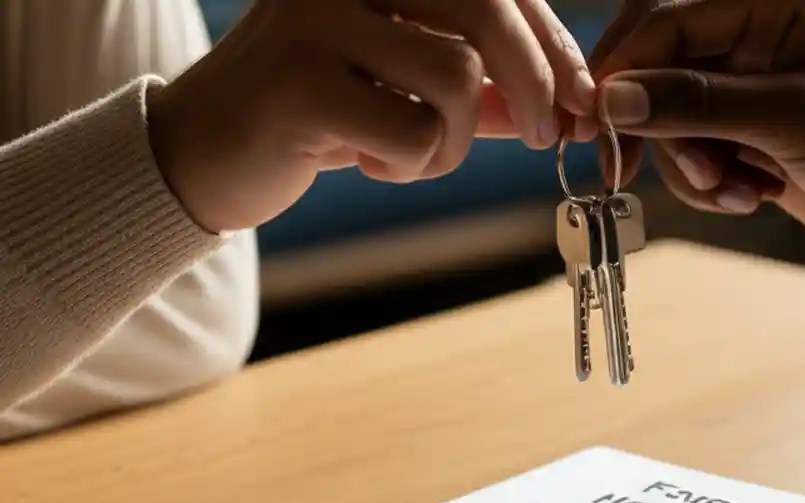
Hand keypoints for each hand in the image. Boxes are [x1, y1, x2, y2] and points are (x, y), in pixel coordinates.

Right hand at [149, 0, 594, 232]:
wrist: (203, 154)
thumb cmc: (318, 116)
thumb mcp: (411, 90)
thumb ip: (484, 88)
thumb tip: (572, 104)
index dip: (553, 41)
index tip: (581, 99)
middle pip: (488, 8)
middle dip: (538, 82)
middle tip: (549, 136)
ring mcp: (319, 16)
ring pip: (457, 75)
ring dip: (457, 139)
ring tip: (416, 153)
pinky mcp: (303, 80)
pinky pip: (414, 131)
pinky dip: (412, 164)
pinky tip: (370, 163)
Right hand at [590, 0, 804, 285]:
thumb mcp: (792, 119)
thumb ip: (698, 104)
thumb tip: (612, 101)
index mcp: (772, 3)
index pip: (668, 22)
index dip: (625, 71)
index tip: (600, 124)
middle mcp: (755, 38)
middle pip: (658, 70)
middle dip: (656, 126)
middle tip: (650, 170)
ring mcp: (750, 89)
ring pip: (670, 120)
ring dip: (691, 166)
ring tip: (739, 190)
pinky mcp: (750, 134)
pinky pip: (694, 154)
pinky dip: (710, 184)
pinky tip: (753, 197)